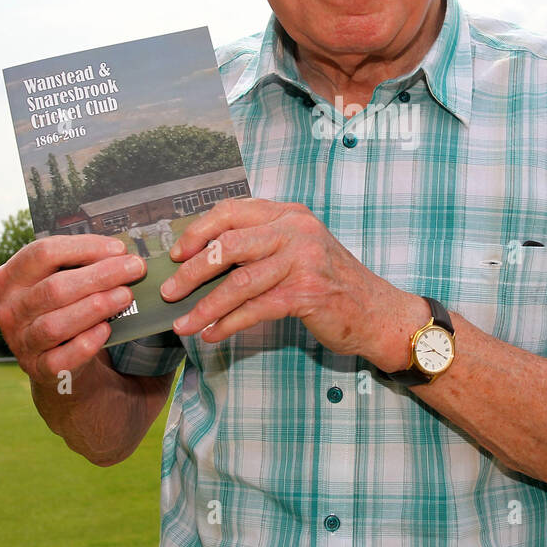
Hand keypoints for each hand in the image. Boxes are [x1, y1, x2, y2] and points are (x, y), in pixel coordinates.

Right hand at [0, 235, 145, 383]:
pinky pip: (63, 357)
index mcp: (11, 278)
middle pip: (55, 287)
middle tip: (134, 268)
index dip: (85, 247)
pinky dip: (87, 342)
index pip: (43, 252)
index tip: (119, 249)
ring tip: (126, 295)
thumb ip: (82, 266)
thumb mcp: (62, 282)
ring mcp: (22, 342)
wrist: (58, 360)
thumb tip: (122, 254)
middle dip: (101, 275)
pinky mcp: (39, 369)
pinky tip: (106, 329)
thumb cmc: (64, 309)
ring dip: (96, 307)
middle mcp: (10, 310)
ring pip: (56, 324)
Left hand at [160, 199, 422, 369]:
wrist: (378, 312)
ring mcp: (303, 260)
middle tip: (168, 291)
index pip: (232, 211)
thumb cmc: (332, 283)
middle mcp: (296, 230)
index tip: (175, 253)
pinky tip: (212, 335)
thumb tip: (203, 259)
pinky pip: (256, 308)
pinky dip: (228, 323)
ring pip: (239, 281)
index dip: (198, 230)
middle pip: (229, 244)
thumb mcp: (298, 250)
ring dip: (205, 306)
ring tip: (182, 324)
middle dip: (192, 271)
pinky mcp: (307, 292)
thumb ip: (261, 245)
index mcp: (289, 214)